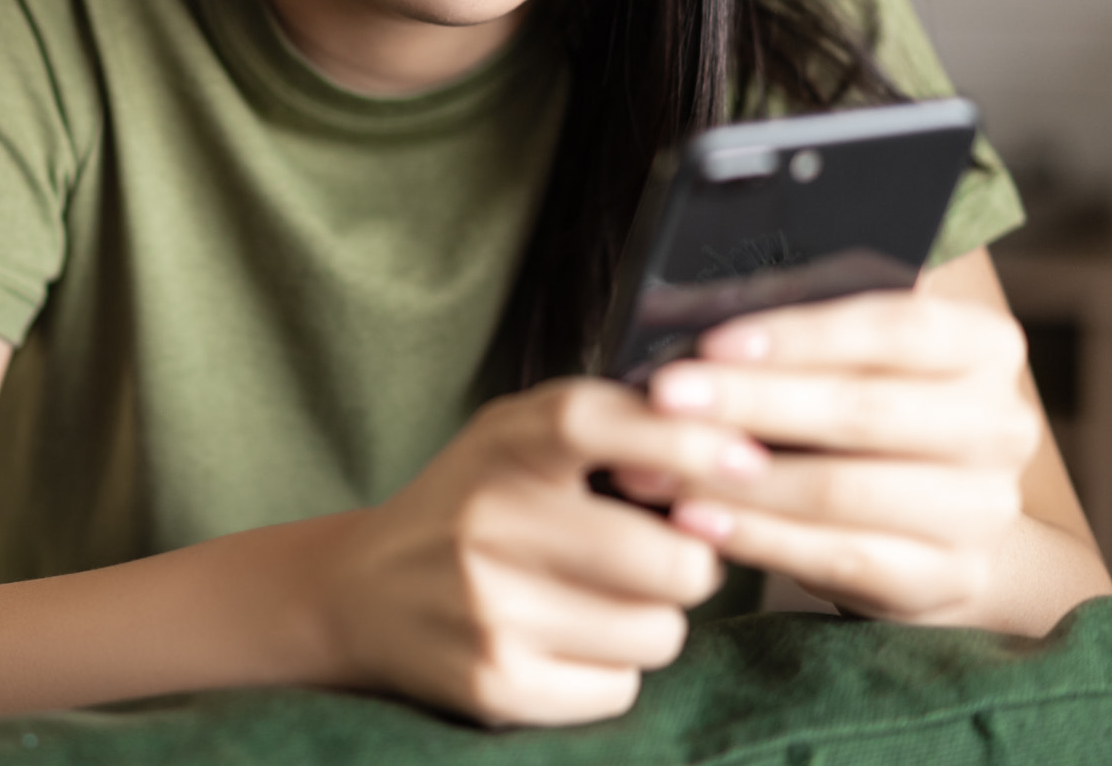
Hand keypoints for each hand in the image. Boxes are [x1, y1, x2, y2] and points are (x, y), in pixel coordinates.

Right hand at [319, 378, 763, 726]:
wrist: (362, 592)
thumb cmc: (471, 502)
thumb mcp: (516, 435)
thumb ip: (609, 423)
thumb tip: (731, 443)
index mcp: (503, 446)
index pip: (597, 425)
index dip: (687, 441)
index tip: (749, 462)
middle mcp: (490, 523)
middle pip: (672, 563)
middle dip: (687, 564)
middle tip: (657, 557)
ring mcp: (490, 610)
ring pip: (657, 633)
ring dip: (647, 622)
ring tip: (595, 600)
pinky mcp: (495, 685)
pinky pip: (618, 688)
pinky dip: (607, 672)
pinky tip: (561, 643)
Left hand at [623, 290, 1039, 623]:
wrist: (940, 525)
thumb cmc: (870, 416)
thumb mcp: (852, 361)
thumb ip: (796, 336)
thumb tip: (687, 313)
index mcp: (983, 346)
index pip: (898, 327)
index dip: (803, 335)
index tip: (713, 341)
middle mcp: (999, 425)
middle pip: (864, 409)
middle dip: (752, 402)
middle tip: (663, 398)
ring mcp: (982, 510)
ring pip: (844, 490)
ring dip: (738, 479)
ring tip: (659, 467)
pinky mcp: (950, 578)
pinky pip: (840, 557)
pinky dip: (758, 537)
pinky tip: (696, 521)